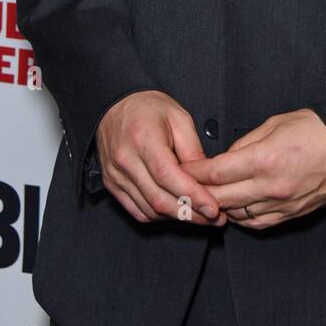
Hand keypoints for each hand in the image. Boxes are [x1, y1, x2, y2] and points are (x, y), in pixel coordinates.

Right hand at [96, 90, 227, 227]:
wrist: (114, 106)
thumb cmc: (148, 108)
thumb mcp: (178, 118)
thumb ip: (192, 149)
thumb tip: (206, 179)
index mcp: (143, 139)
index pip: (168, 176)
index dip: (192, 196)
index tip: (213, 208)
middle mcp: (125, 160)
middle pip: (159, 199)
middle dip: (190, 213)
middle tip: (214, 218)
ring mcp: (116, 175)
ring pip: (149, 210)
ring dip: (176, 217)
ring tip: (199, 216)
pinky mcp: (112, 185)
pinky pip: (137, 210)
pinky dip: (159, 216)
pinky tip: (175, 211)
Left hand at [182, 109, 325, 230]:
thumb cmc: (318, 129)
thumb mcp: (276, 123)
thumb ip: (246, 142)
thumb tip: (227, 158)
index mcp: (265, 159)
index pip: (216, 172)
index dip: (194, 171)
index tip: (181, 168)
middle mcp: (271, 186)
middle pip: (220, 197)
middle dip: (199, 191)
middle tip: (184, 185)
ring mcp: (282, 204)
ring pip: (236, 214)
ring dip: (219, 206)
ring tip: (207, 197)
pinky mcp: (292, 214)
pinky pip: (257, 223)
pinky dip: (241, 218)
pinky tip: (234, 209)